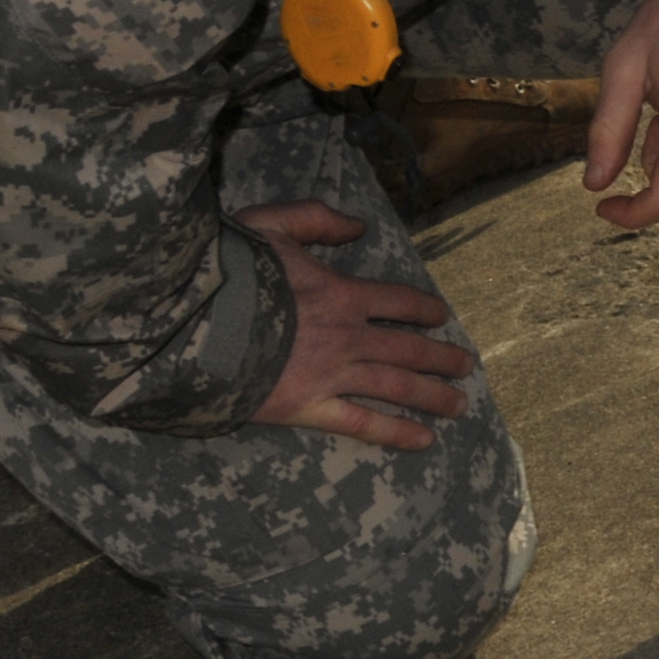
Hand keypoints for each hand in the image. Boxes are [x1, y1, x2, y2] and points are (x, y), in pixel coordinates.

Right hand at [238, 200, 475, 449]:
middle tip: (466, 366)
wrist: (191, 322)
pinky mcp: (309, 407)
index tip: (442, 316)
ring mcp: (332, 373)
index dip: (423, 307)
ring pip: (396, 387)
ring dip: (432, 396)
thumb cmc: (228, 271)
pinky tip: (424, 440)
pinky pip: (362, 423)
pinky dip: (396, 432)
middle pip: (408, 348)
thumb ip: (317, 218)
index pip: (398, 299)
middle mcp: (348, 335)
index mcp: (341, 292)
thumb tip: (359, 225)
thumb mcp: (272, 223)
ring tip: (459, 405)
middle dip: (441, 357)